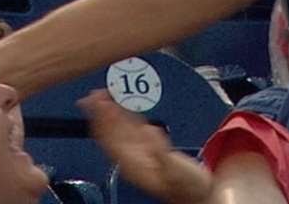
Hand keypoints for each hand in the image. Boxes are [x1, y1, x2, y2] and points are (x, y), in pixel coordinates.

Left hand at [80, 90, 212, 203]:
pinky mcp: (149, 149)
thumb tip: (149, 130)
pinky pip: (132, 130)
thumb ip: (160, 150)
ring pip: (118, 130)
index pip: (110, 137)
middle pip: (110, 132)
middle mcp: (131, 158)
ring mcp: (139, 153)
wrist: (194, 193)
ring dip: (110, 114)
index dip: (103, 118)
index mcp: (132, 162)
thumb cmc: (185, 185)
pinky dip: (125, 117)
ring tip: (103, 97)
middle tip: (94, 94)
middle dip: (101, 113)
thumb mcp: (174, 168)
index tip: (98, 101)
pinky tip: (123, 109)